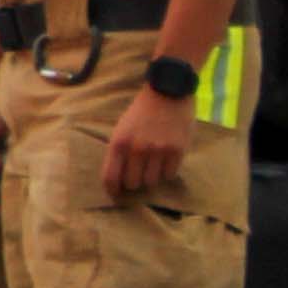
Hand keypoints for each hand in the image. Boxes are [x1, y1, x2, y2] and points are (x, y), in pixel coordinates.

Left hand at [104, 80, 197, 200]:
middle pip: (133, 183)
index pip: (110, 177)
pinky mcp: (177, 151)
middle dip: (134, 183)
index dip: (112, 190)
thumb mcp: (122, 128)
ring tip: (153, 165)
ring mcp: (158, 151)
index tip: (116, 194)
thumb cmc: (141, 112)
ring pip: (152, 181)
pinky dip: (167, 172)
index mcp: (118, 142)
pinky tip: (166, 160)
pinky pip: (169, 175)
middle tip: (138, 177)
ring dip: (151, 177)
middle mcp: (136, 149)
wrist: (167, 92)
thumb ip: (120, 151)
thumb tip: (119, 177)